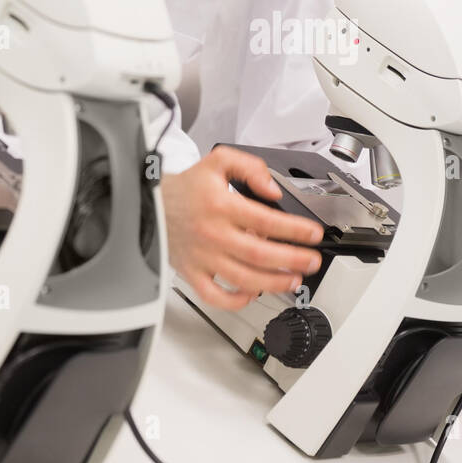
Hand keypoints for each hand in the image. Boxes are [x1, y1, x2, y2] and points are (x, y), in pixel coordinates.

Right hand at [162, 146, 323, 310]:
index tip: (313, 234)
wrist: (149, 203)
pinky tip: (252, 294)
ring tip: (293, 280)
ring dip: (273, 282)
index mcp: (221, 205)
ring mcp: (202, 257)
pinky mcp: (191, 273)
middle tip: (312, 261)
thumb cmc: (185, 187)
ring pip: (242, 278)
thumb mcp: (218, 161)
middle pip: (259, 254)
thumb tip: (273, 191)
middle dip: (292, 260)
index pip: (266, 221)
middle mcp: (213, 234)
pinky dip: (235, 301)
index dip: (295, 229)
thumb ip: (251, 168)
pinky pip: (214, 296)